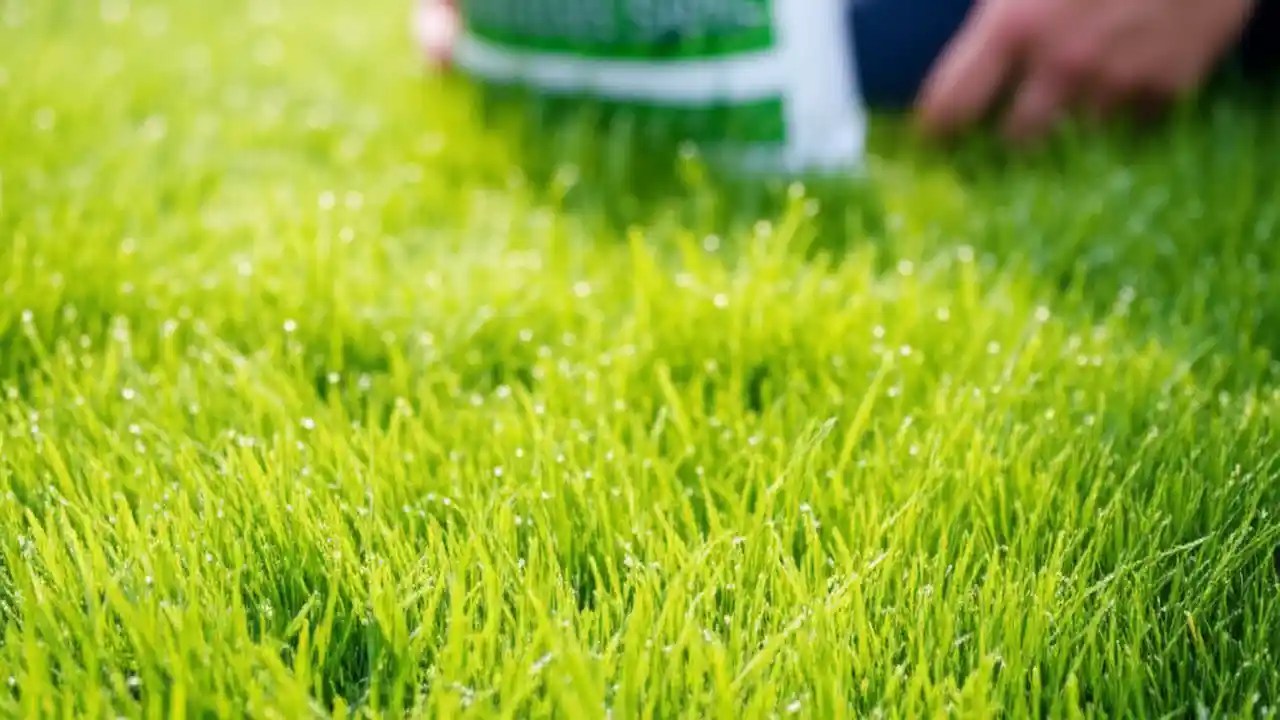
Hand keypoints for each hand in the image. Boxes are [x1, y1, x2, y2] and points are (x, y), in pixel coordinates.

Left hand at [915, 0, 1256, 141]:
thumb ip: (998, 7)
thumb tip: (971, 38)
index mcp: (1014, 25)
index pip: (951, 106)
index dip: (937, 130)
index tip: (934, 140)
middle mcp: (1062, 64)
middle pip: (1016, 141)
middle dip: (1008, 141)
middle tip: (1005, 137)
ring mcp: (1119, 81)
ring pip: (1078, 137)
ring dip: (1073, 127)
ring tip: (1072, 108)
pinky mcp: (1171, 86)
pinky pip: (1136, 123)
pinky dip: (1126, 114)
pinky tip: (1123, 88)